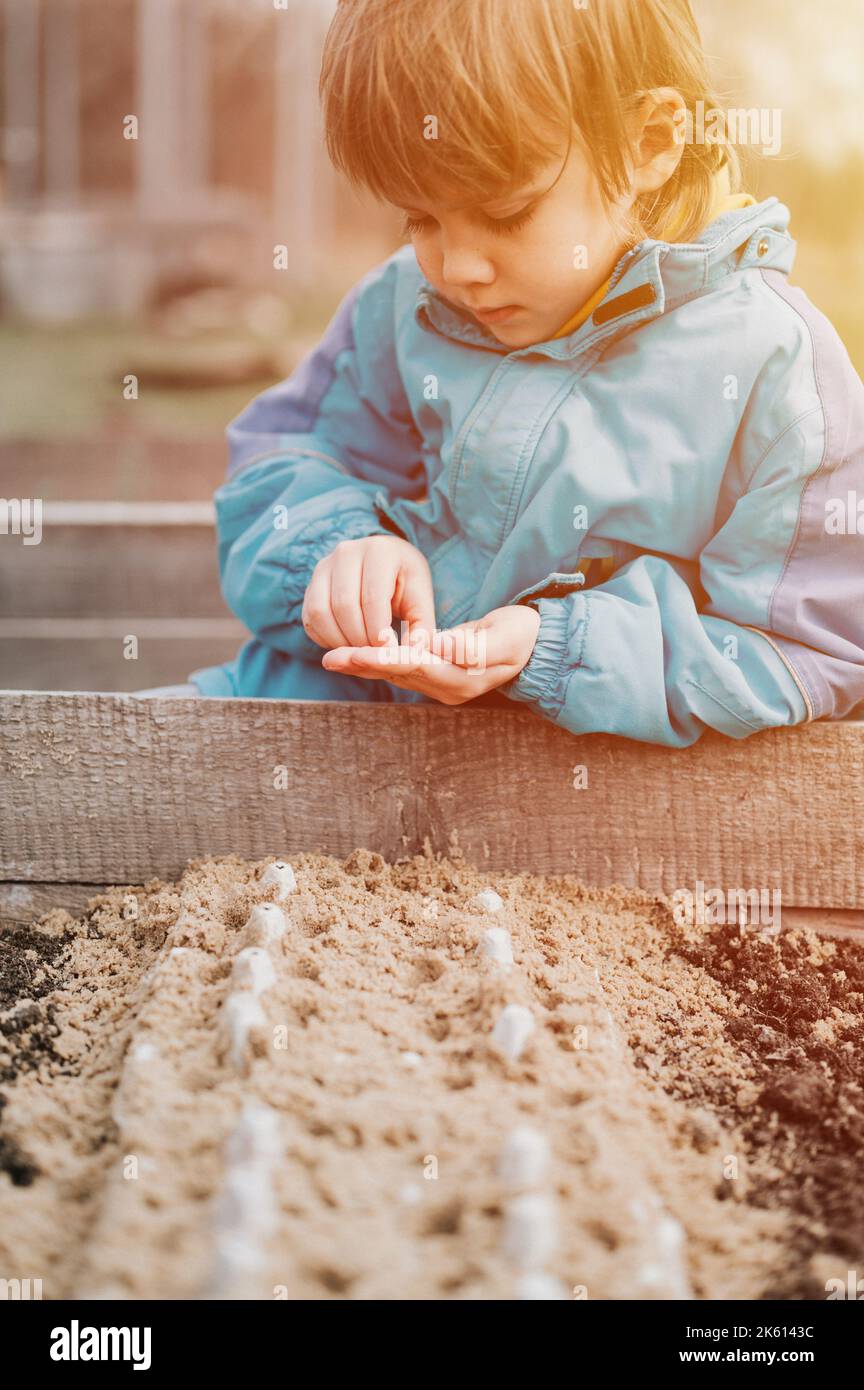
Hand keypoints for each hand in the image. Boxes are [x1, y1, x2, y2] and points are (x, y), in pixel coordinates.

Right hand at [301, 535, 435, 649]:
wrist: (384, 563)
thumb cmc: (405, 582)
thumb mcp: (421, 600)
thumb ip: (421, 628)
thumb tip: (413, 654)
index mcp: (379, 551)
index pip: (372, 598)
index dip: (379, 632)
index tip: (388, 653)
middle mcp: (346, 552)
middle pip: (344, 606)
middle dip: (359, 639)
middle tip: (375, 656)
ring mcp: (323, 567)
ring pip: (321, 613)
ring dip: (339, 642)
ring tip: (360, 653)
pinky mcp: (311, 585)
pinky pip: (310, 619)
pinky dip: (325, 639)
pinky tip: (345, 645)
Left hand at [321, 603, 541, 703]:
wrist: (533, 647)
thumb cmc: (521, 636)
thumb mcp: (505, 637)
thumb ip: (474, 644)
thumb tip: (440, 646)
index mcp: (461, 678)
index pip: (414, 665)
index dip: (383, 657)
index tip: (355, 652)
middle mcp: (445, 687)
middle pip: (397, 674)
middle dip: (362, 664)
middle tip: (330, 658)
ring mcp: (440, 685)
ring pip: (394, 674)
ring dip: (363, 665)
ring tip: (332, 657)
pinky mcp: (435, 675)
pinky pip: (400, 669)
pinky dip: (376, 661)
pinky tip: (355, 655)